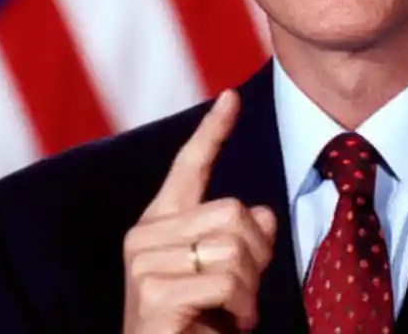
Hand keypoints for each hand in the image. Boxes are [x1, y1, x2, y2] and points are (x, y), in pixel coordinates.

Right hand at [122, 89, 278, 333]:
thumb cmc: (196, 324)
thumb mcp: (225, 275)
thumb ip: (240, 239)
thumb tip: (263, 213)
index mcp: (159, 225)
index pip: (188, 166)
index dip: (213, 131)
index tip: (232, 97)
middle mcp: (144, 237)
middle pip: (235, 212)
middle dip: (257, 255)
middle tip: (243, 294)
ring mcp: (144, 264)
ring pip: (235, 248)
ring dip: (250, 290)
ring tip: (231, 313)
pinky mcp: (154, 293)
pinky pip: (227, 281)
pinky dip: (242, 309)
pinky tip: (226, 326)